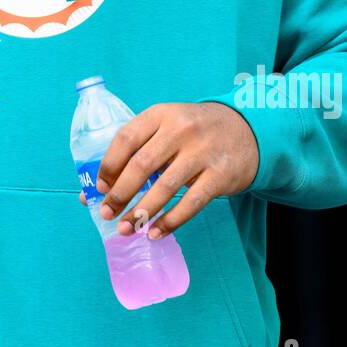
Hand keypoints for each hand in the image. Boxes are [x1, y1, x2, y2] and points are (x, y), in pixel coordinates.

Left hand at [78, 101, 258, 237]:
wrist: (246, 130)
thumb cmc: (194, 132)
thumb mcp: (167, 125)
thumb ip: (139, 148)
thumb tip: (99, 188)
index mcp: (161, 114)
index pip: (126, 138)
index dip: (108, 166)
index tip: (100, 188)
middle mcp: (180, 129)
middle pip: (141, 165)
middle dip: (120, 194)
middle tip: (107, 213)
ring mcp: (202, 152)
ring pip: (164, 188)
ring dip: (141, 212)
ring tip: (126, 229)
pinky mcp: (220, 175)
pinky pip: (190, 203)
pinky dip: (170, 221)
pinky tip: (155, 232)